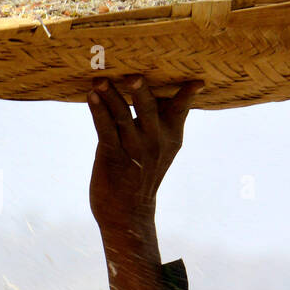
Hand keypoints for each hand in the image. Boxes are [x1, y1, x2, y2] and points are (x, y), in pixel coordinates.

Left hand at [87, 76, 201, 231]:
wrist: (128, 212)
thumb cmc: (142, 173)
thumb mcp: (161, 149)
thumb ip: (163, 122)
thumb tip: (161, 91)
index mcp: (170, 136)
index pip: (180, 110)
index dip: (187, 95)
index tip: (198, 82)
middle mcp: (154, 141)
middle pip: (149, 109)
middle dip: (141, 92)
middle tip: (134, 76)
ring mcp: (133, 150)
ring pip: (122, 117)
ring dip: (110, 97)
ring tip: (100, 81)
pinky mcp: (113, 156)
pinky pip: (105, 130)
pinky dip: (98, 112)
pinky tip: (91, 97)